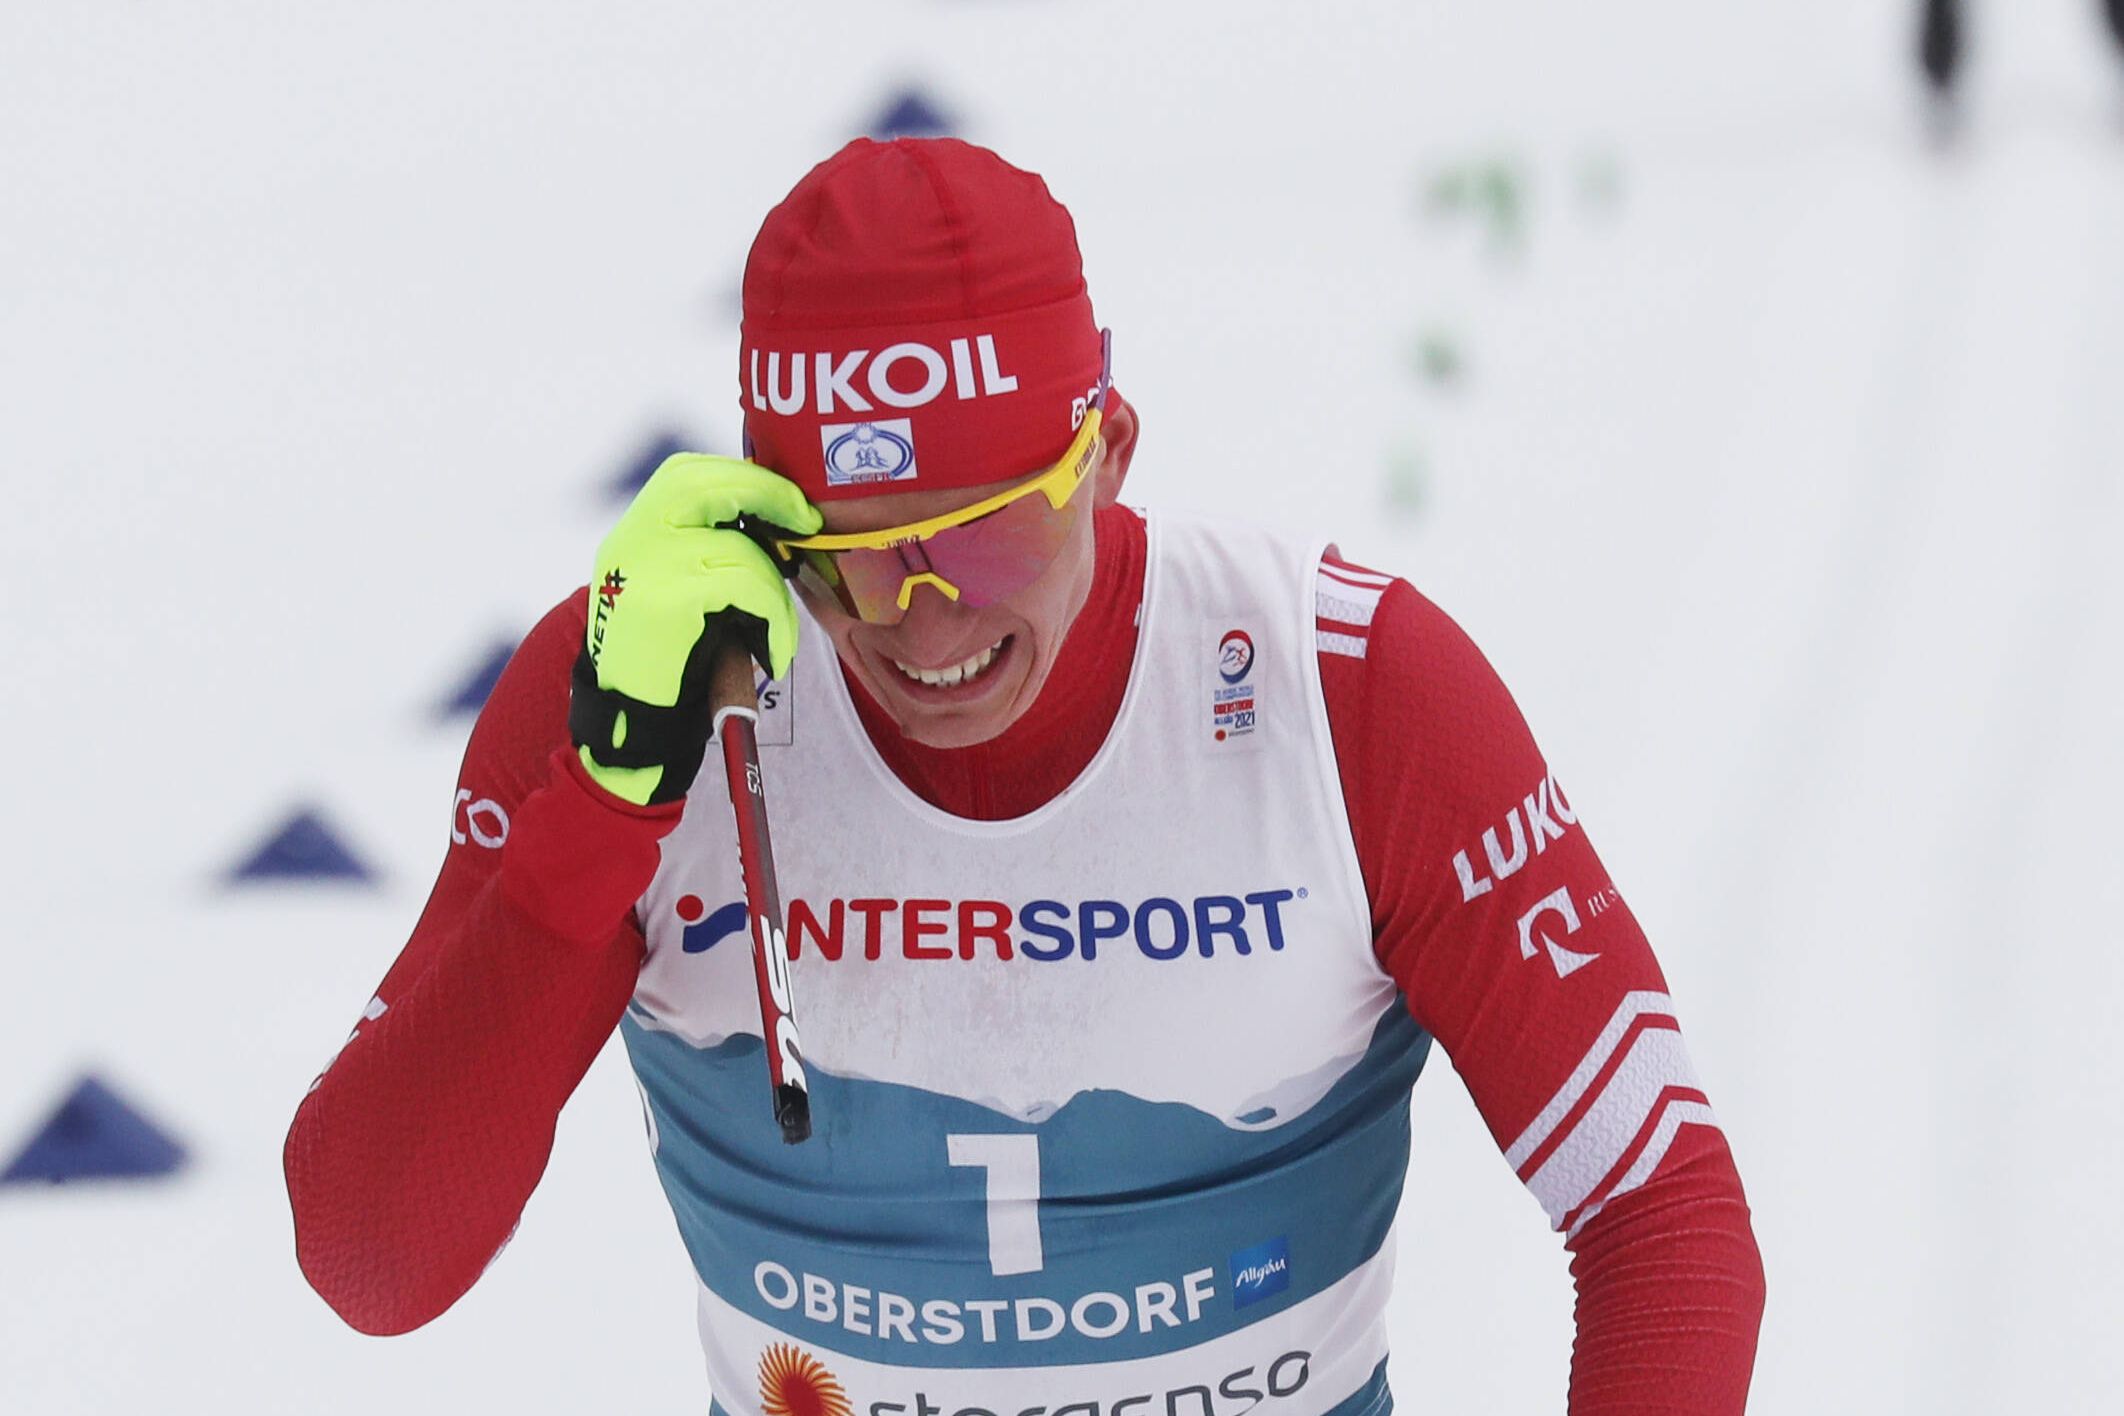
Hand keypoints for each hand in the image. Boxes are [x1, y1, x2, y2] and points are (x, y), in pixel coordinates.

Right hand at [569, 455, 820, 805]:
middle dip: (770, 497)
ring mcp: (646, 567)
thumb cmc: (669, 661)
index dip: (745, 477)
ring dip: (777, 594)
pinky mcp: (667, 601)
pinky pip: (746, 589)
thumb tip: (778, 519)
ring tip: (778, 634)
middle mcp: (633, 539)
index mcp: (635, 532)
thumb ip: (707, 551)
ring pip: (741, 551)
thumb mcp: (676, 592)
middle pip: (708, 484)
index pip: (687, 472)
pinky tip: (772, 654)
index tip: (789, 502)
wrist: (630, 725)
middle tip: (808, 525)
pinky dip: (773, 621)